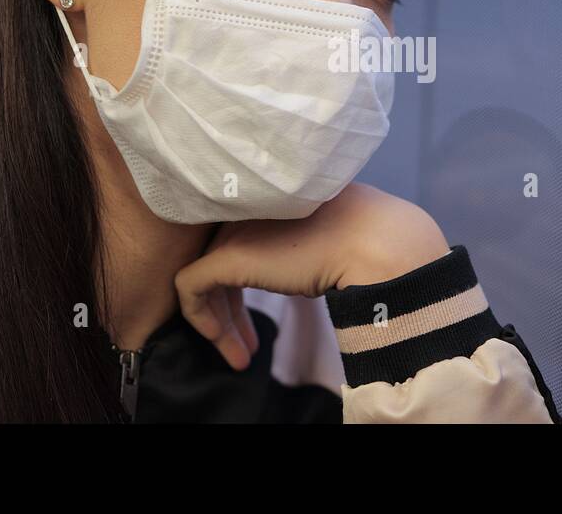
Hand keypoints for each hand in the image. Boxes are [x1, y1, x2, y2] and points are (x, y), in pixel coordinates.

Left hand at [174, 182, 449, 370]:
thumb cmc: (361, 243)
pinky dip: (201, 318)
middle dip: (232, 310)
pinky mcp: (224, 257)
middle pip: (221, 264)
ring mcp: (232, 233)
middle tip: (251, 346)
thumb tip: (309, 265)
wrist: (371, 243)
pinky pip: (190, 288)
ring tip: (241, 358)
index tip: (261, 318)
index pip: (239, 243)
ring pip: (205, 279)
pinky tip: (224, 341)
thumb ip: (303, 245)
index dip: (244, 285)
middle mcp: (244, 212)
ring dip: (221, 322)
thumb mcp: (324, 240)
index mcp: (267, 203)